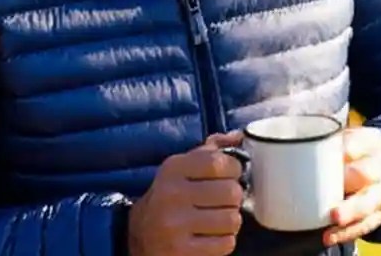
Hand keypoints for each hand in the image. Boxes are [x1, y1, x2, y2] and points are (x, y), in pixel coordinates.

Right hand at [127, 131, 245, 255]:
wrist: (140, 236)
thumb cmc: (171, 196)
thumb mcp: (183, 167)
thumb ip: (211, 150)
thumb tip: (239, 136)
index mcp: (173, 169)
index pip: (219, 162)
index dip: (234, 169)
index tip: (229, 175)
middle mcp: (171, 195)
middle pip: (231, 192)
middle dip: (233, 198)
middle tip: (223, 201)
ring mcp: (175, 225)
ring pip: (232, 220)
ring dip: (230, 221)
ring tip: (216, 219)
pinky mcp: (181, 251)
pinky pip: (226, 244)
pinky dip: (224, 241)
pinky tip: (210, 236)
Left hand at [323, 127, 380, 246]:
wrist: (377, 173)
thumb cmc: (353, 155)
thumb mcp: (345, 141)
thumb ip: (322, 143)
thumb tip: (281, 151)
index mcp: (371, 142)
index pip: (358, 143)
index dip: (343, 150)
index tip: (325, 155)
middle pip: (367, 173)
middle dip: (348, 180)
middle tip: (329, 186)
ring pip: (368, 202)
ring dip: (350, 211)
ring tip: (334, 217)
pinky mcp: (379, 213)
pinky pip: (365, 224)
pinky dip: (346, 232)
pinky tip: (330, 235)